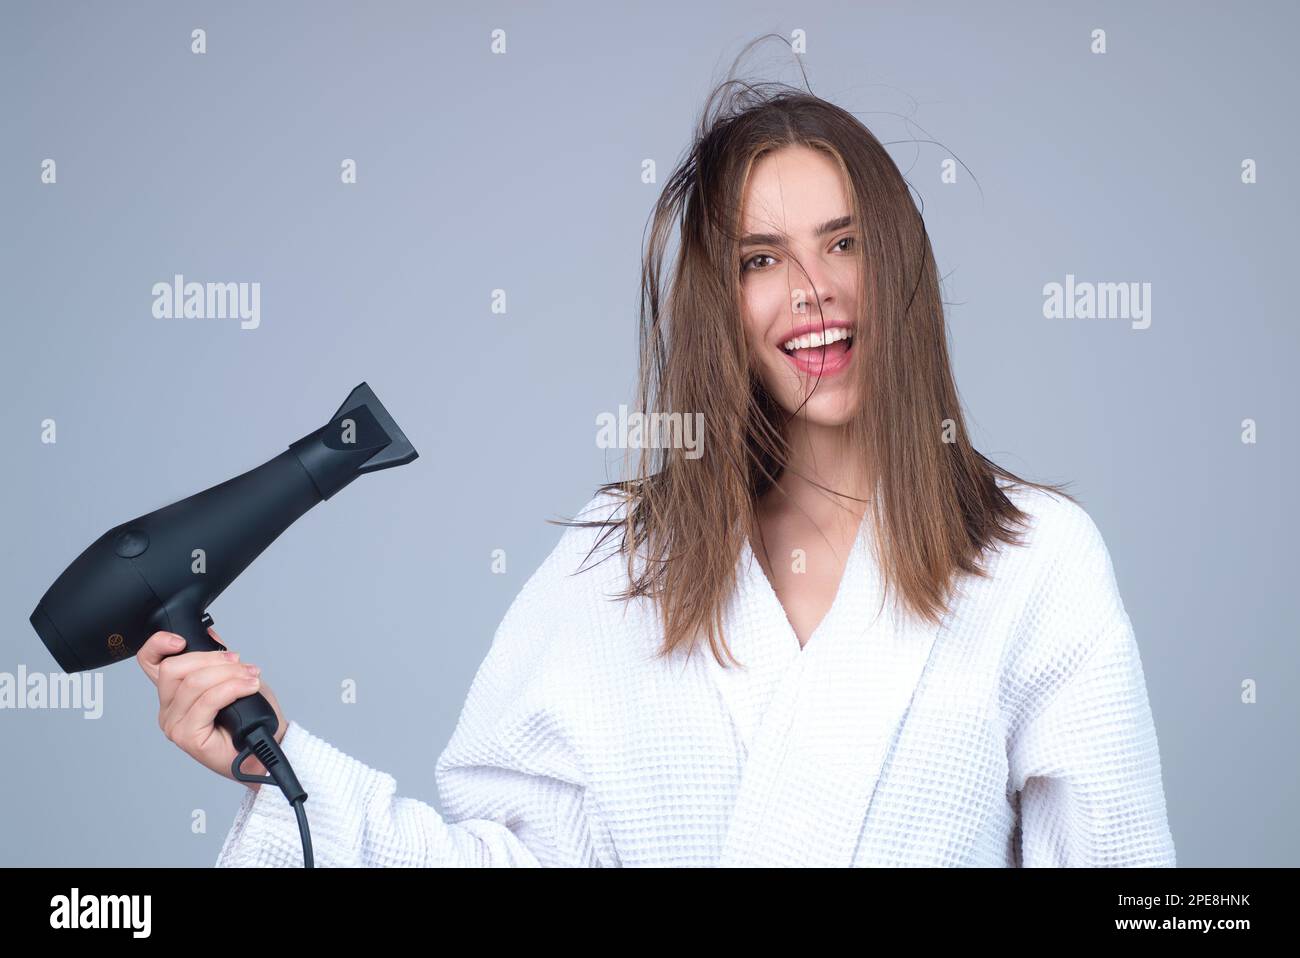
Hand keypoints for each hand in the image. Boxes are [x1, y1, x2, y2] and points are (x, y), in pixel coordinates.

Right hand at [136, 628, 287, 791]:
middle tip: (239, 663)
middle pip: (174, 668)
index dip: (158, 644)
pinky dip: (233, 688)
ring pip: (194, 682)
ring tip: (251, 678)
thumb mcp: (235, 677)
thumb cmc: (252, 716)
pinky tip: (249, 688)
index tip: (180, 640)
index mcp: (174, 691)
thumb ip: (217, 658)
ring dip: (229, 674)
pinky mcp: (186, 736)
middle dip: (212, 659)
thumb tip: (209, 633)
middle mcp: (169, 708)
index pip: (150, 662)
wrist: (266, 746)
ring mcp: (174, 723)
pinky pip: (208, 701)